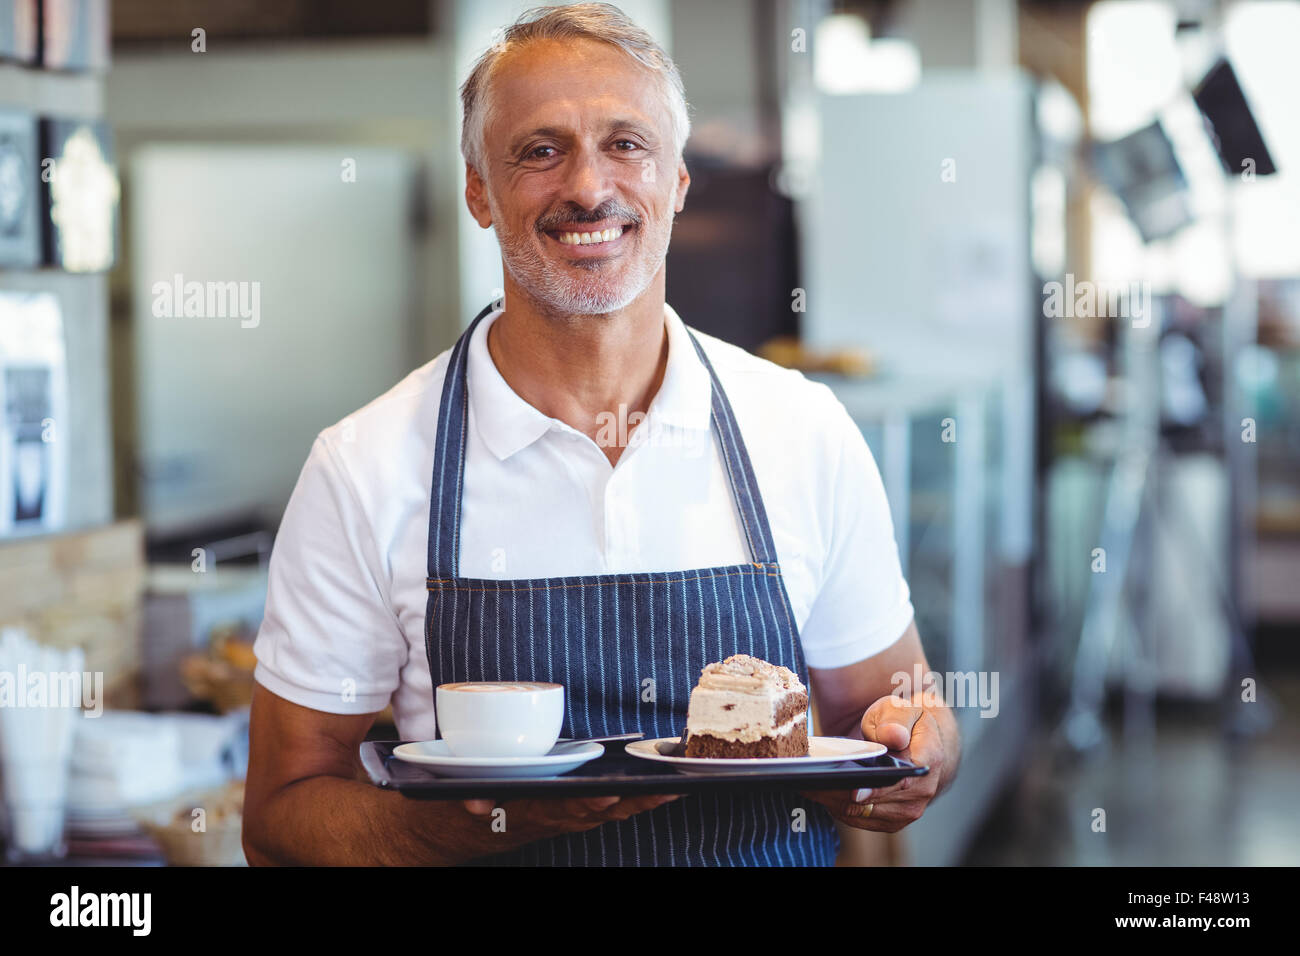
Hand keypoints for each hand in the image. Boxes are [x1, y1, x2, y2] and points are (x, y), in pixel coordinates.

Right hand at [460, 793, 684, 837]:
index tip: (611, 793)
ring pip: (610, 813)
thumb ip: (468, 800)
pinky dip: (636, 802)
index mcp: (530, 812)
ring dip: (642, 803)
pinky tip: (661, 791)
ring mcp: (566, 818)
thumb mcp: (458, 800)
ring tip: (674, 789)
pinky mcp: (574, 813)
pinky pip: (610, 810)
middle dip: (632, 802)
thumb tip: (475, 805)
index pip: (565, 809)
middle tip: (662, 790)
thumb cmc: (467, 804)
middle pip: (599, 812)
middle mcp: (554, 818)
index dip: (589, 803)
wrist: (468, 829)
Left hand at [799, 694, 946, 831]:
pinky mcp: (890, 820)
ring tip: (808, 785)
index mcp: (929, 760)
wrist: (920, 744)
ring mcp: (907, 810)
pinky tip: (818, 791)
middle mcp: (922, 791)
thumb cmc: (906, 723)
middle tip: (811, 782)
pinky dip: (836, 806)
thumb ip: (896, 720)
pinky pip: (858, 819)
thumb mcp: (902, 708)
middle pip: (875, 802)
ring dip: (834, 801)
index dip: (876, 789)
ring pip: (862, 813)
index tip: (853, 790)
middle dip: (841, 793)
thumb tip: (894, 737)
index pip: (902, 781)